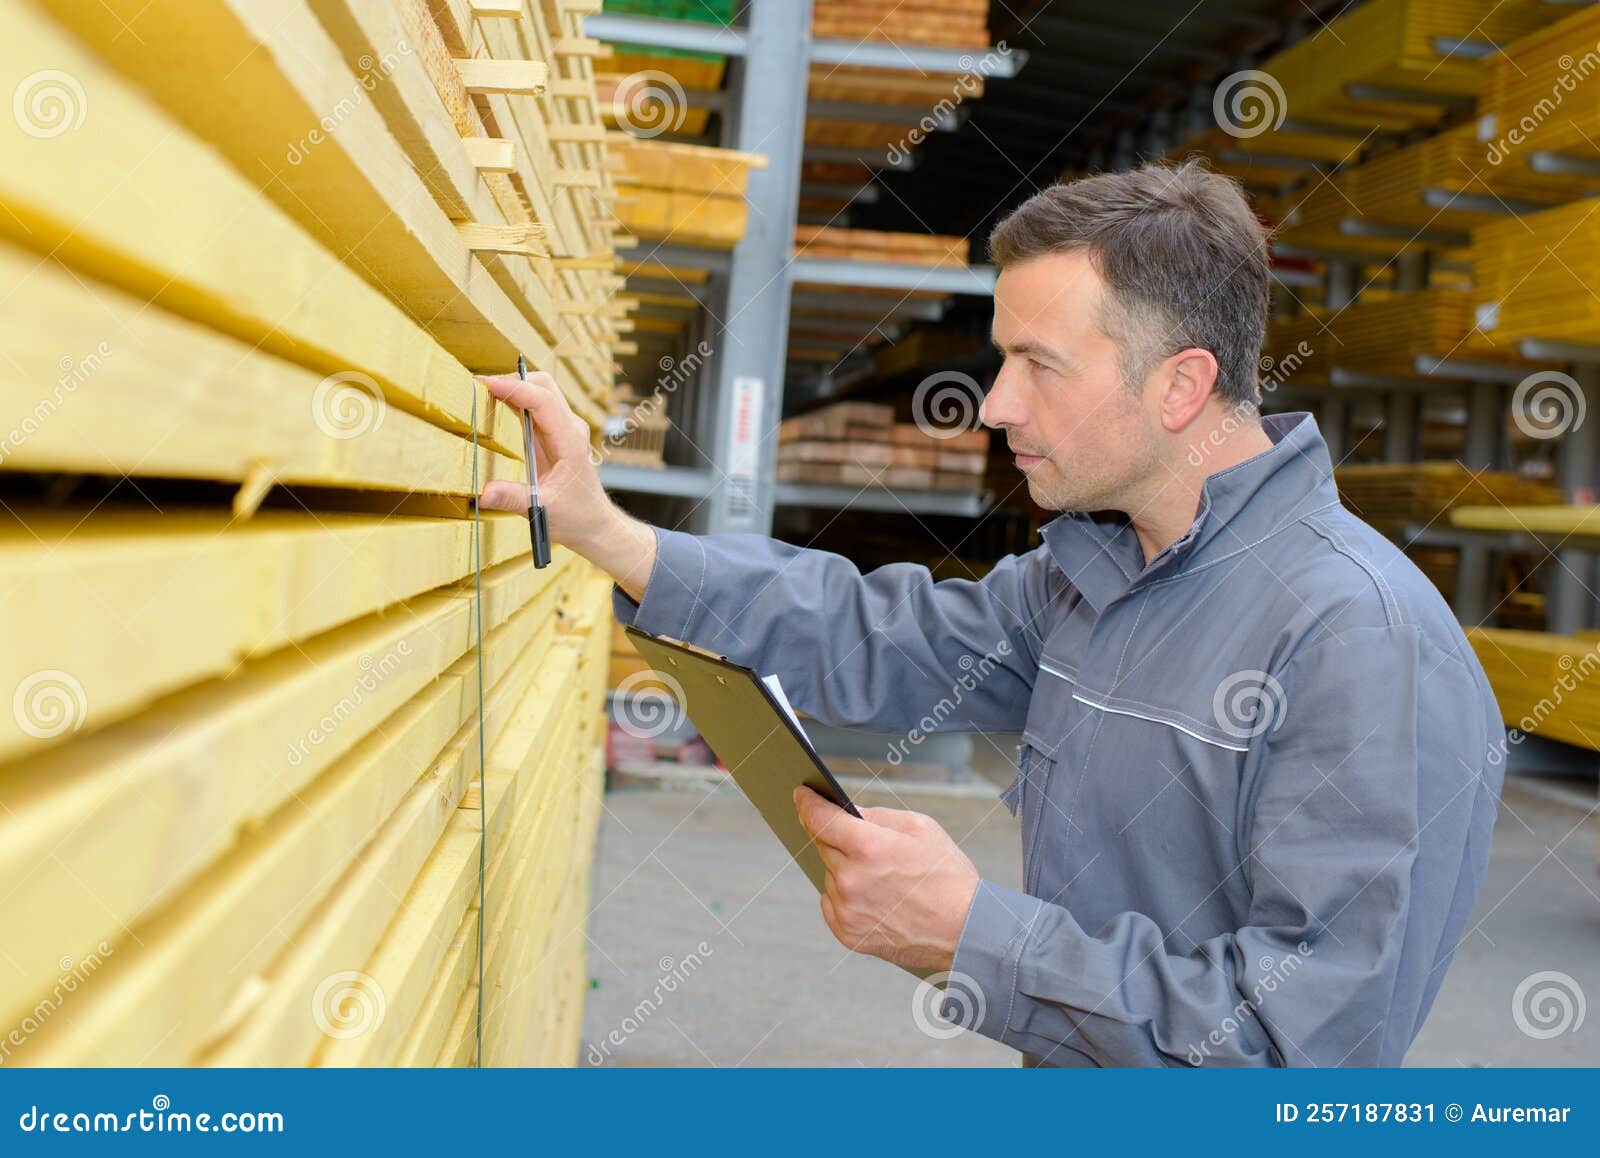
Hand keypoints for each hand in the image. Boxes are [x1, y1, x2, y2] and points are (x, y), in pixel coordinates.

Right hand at [474, 371, 655, 598]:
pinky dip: (517, 399)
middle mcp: (570, 428)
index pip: (543, 401)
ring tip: (483, 391)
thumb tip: (484, 493)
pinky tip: (497, 402)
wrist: (595, 523)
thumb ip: (513, 498)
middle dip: (513, 379)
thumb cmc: (576, 517)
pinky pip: (536, 406)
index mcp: (570, 442)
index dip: (515, 388)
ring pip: (541, 390)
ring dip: (514, 386)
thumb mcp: (543, 510)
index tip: (486, 383)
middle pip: (544, 385)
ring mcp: (565, 428)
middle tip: (480, 385)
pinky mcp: (556, 433)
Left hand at [793, 786, 979, 972]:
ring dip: (843, 867)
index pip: (819, 818)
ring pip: (829, 874)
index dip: (807, 802)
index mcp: (868, 848)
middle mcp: (850, 880)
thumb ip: (876, 816)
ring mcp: (847, 910)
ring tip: (878, 874)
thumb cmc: (947, 875)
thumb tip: (846, 812)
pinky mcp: (847, 933)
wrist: (964, 931)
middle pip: (822, 844)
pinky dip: (844, 894)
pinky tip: (872, 895)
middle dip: (835, 836)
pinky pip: (831, 902)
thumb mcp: (920, 828)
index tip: (801, 794)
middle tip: (857, 838)